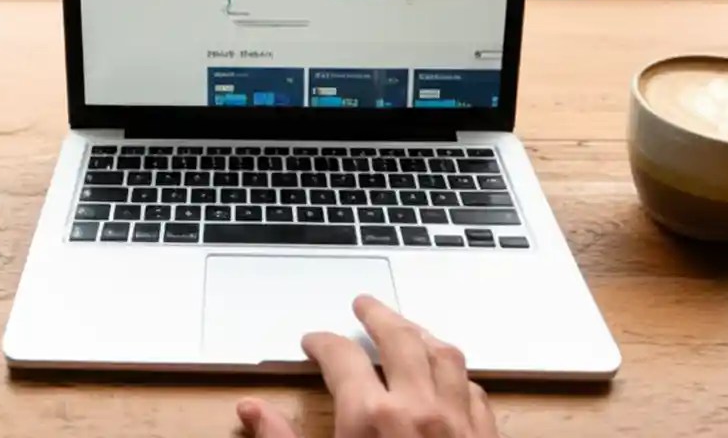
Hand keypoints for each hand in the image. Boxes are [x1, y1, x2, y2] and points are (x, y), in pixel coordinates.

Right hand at [236, 296, 498, 437]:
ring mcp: (459, 424)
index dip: (322, 343)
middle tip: (363, 304)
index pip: (341, 356)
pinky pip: (476, 392)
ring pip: (445, 356)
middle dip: (378, 315)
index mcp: (370, 417)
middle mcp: (419, 409)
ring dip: (422, 334)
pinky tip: (449, 378)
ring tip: (406, 327)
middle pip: (399, 338)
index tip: (312, 341)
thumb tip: (251, 411)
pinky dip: (458, 374)